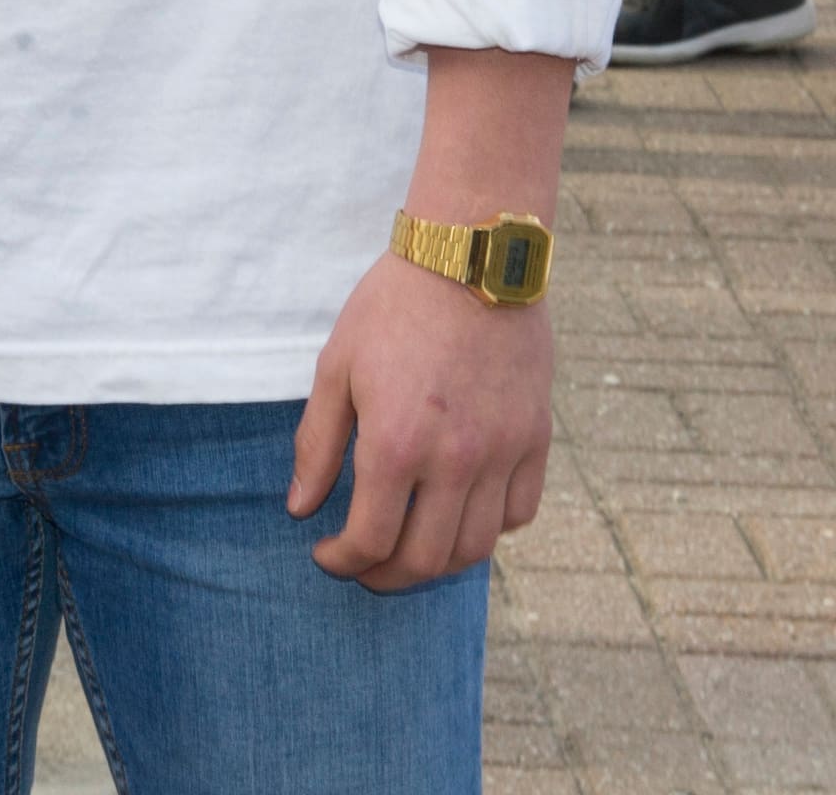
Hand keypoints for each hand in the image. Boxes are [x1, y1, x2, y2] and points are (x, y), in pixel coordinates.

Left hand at [289, 251, 551, 590]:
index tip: (325, 555)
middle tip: (363, 567)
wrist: (470, 260)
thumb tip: (300, 508)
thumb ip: (317, 444)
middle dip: (385, 577)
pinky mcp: (535, 441)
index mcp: (396, 444)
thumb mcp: (336, 367)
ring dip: (437, 563)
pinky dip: (489, 529)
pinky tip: (459, 513)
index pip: (370, 539)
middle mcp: (454, 461)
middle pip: (426, 559)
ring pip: (476, 547)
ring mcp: (502, 455)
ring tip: (408, 548)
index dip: (342, 561)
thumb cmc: (392, 308)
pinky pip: (519, 514)